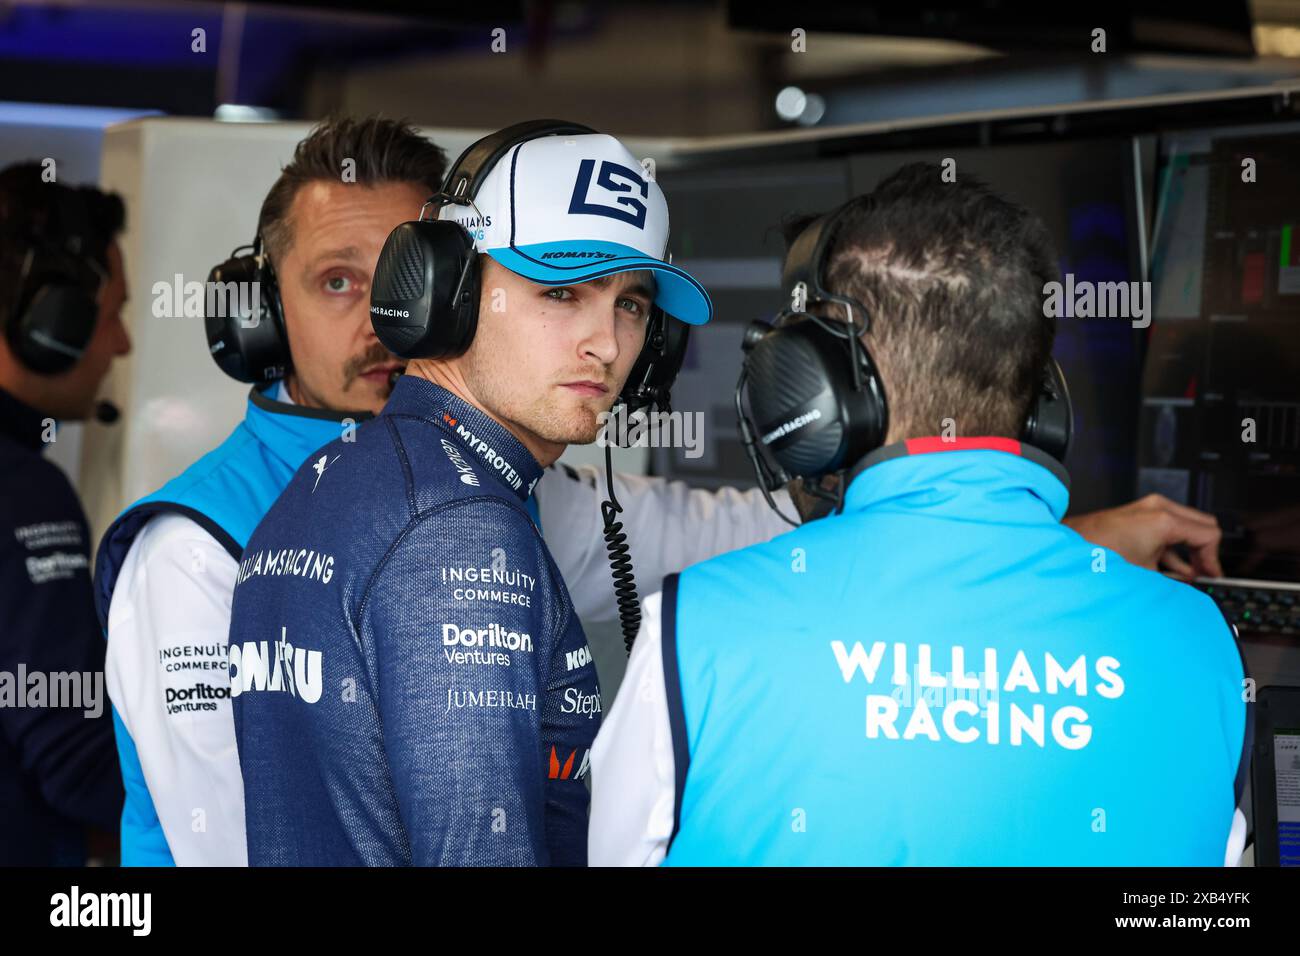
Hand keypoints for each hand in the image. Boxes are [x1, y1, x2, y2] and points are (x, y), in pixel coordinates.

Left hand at [1064, 494, 1222, 579]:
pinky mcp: (1137, 515)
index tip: (1212, 576)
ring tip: (1186, 578)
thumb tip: (1191, 589)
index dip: (1214, 560)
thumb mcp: (1145, 574)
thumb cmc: (1098, 555)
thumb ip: (1176, 579)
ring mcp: (1147, 509)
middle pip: (1202, 526)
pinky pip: (1167, 529)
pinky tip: (1169, 570)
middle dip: (1205, 553)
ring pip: (1186, 528)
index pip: (1209, 534)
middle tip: (1204, 575)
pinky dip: (1172, 548)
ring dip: (1188, 552)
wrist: (1068, 547)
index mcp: (1164, 519)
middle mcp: (1158, 508)